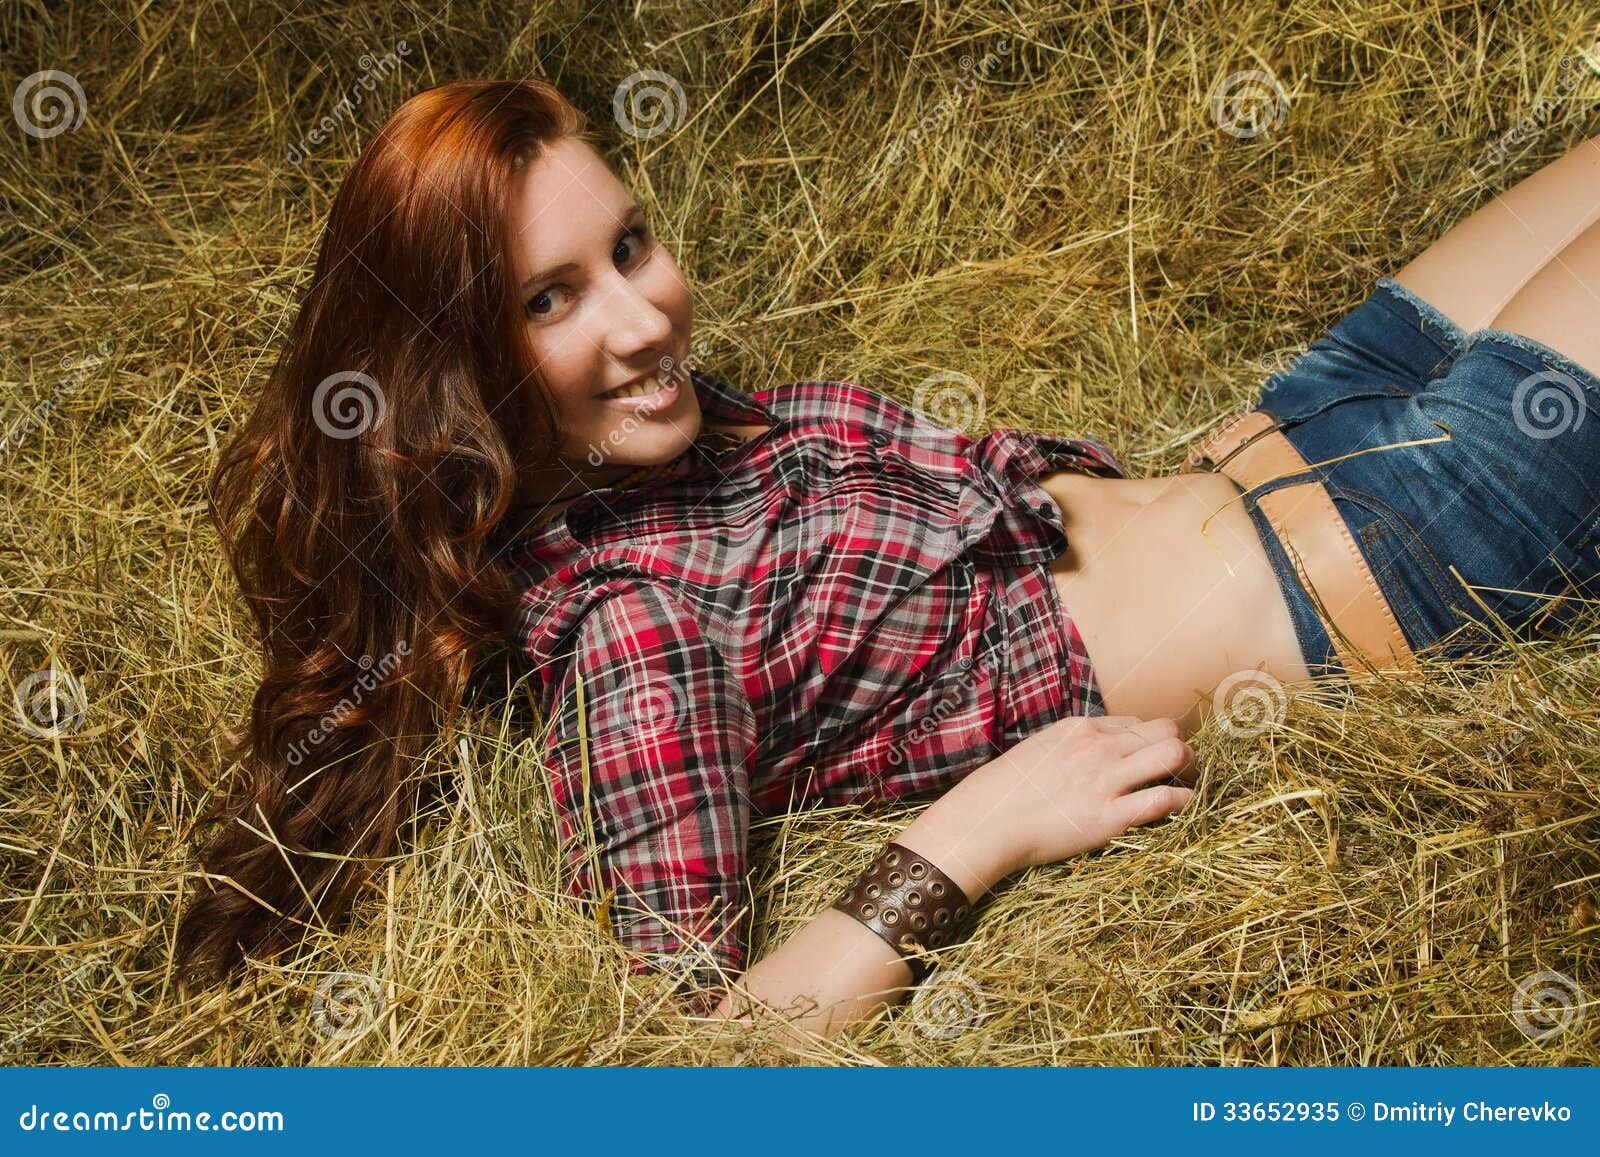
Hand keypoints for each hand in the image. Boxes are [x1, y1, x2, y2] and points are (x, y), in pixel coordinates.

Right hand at [969, 714, 1196, 873]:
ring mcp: (1106, 780)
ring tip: (1187, 782)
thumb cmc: (1001, 790)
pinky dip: (1183, 801)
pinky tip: (1183, 806)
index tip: (1151, 756)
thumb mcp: (1037, 750)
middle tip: (1180, 767)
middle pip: (1164, 731)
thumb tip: (1086, 750)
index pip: (1135, 722)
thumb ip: (1068, 746)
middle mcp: (1098, 747)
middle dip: (1179, 747)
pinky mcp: (1110, 817)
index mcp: (1078, 728)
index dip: (1150, 739)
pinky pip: (1165, 799)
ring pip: (1173, 754)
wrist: (986, 822)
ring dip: (1189, 767)